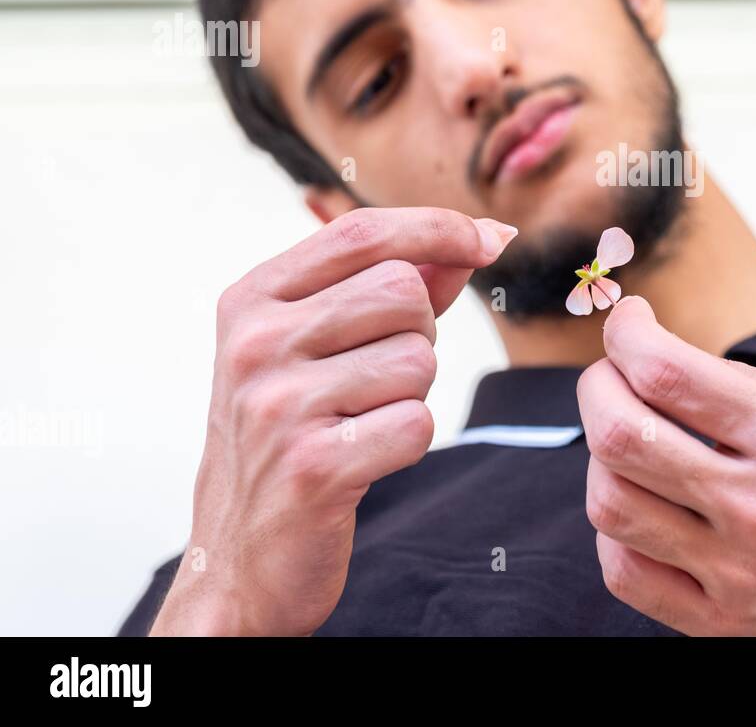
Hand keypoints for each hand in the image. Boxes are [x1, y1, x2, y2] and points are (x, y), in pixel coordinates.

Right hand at [150, 207, 515, 635]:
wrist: (240, 555)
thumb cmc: (289, 435)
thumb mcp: (318, 345)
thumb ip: (392, 285)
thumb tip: (478, 239)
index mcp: (251, 299)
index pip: (362, 231)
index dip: (438, 228)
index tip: (489, 239)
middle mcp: (256, 343)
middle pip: (404, 293)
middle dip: (419, 334)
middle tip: (376, 378)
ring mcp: (279, 405)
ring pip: (419, 360)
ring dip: (411, 394)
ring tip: (359, 420)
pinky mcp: (314, 466)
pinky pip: (417, 425)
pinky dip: (407, 442)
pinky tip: (363, 459)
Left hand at [576, 296, 755, 635]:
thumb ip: (746, 387)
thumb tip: (666, 364)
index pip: (666, 373)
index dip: (626, 335)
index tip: (628, 324)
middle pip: (620, 434)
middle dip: (598, 386)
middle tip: (612, 375)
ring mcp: (735, 571)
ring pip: (611, 502)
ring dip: (601, 456)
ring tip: (627, 441)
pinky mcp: (722, 621)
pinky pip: (626, 572)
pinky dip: (616, 530)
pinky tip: (642, 505)